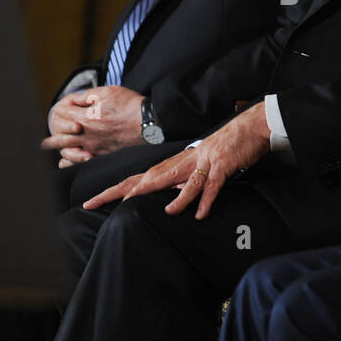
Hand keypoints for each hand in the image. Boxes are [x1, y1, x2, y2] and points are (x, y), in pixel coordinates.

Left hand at [41, 85, 144, 166]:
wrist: (149, 123)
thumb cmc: (130, 105)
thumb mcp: (107, 92)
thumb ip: (87, 96)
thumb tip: (74, 100)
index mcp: (85, 118)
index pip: (63, 114)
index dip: (61, 108)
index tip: (63, 105)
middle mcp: (87, 135)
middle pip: (60, 137)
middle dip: (50, 138)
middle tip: (41, 142)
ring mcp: (94, 146)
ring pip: (69, 151)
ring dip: (57, 150)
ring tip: (49, 150)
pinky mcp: (103, 153)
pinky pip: (82, 160)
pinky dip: (71, 161)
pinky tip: (65, 163)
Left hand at [83, 102, 271, 218]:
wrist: (248, 126)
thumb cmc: (222, 148)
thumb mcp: (195, 166)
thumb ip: (180, 180)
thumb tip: (165, 196)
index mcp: (174, 164)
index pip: (138, 178)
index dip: (115, 190)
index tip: (92, 201)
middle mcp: (183, 163)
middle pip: (146, 178)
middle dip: (120, 191)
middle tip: (95, 203)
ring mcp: (202, 163)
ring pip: (179, 181)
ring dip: (169, 198)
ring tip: (148, 209)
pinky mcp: (221, 166)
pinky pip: (210, 185)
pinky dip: (204, 198)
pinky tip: (198, 213)